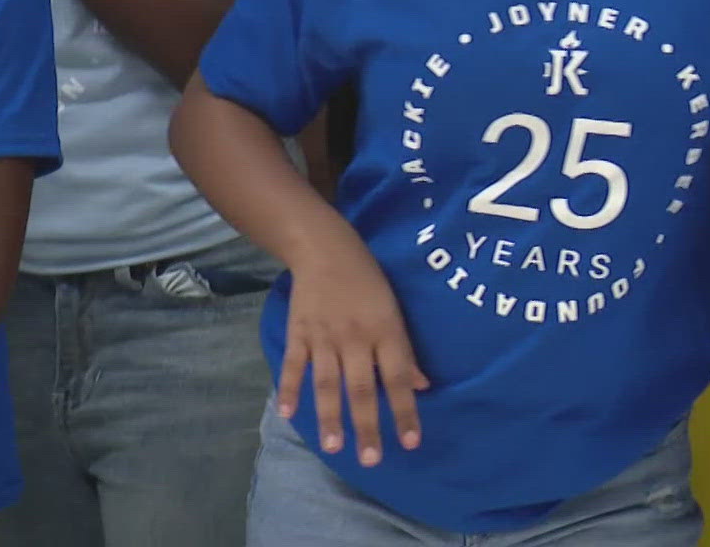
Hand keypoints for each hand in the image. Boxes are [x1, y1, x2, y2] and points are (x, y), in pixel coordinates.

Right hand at [281, 241, 428, 467]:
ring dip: (330, 416)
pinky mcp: (298, 333)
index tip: (410, 442)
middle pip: (362, 387)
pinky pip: (293, 365)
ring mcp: (324, 337)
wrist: (325, 249)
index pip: (398, 377)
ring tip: (334, 447)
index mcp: (385, 331)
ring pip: (328, 382)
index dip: (405, 410)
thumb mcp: (395, 309)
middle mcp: (355, 337)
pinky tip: (287, 413)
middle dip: (367, 424)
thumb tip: (422, 385)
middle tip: (371, 459)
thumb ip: (405, 350)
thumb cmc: (368, 281)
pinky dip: (289, 388)